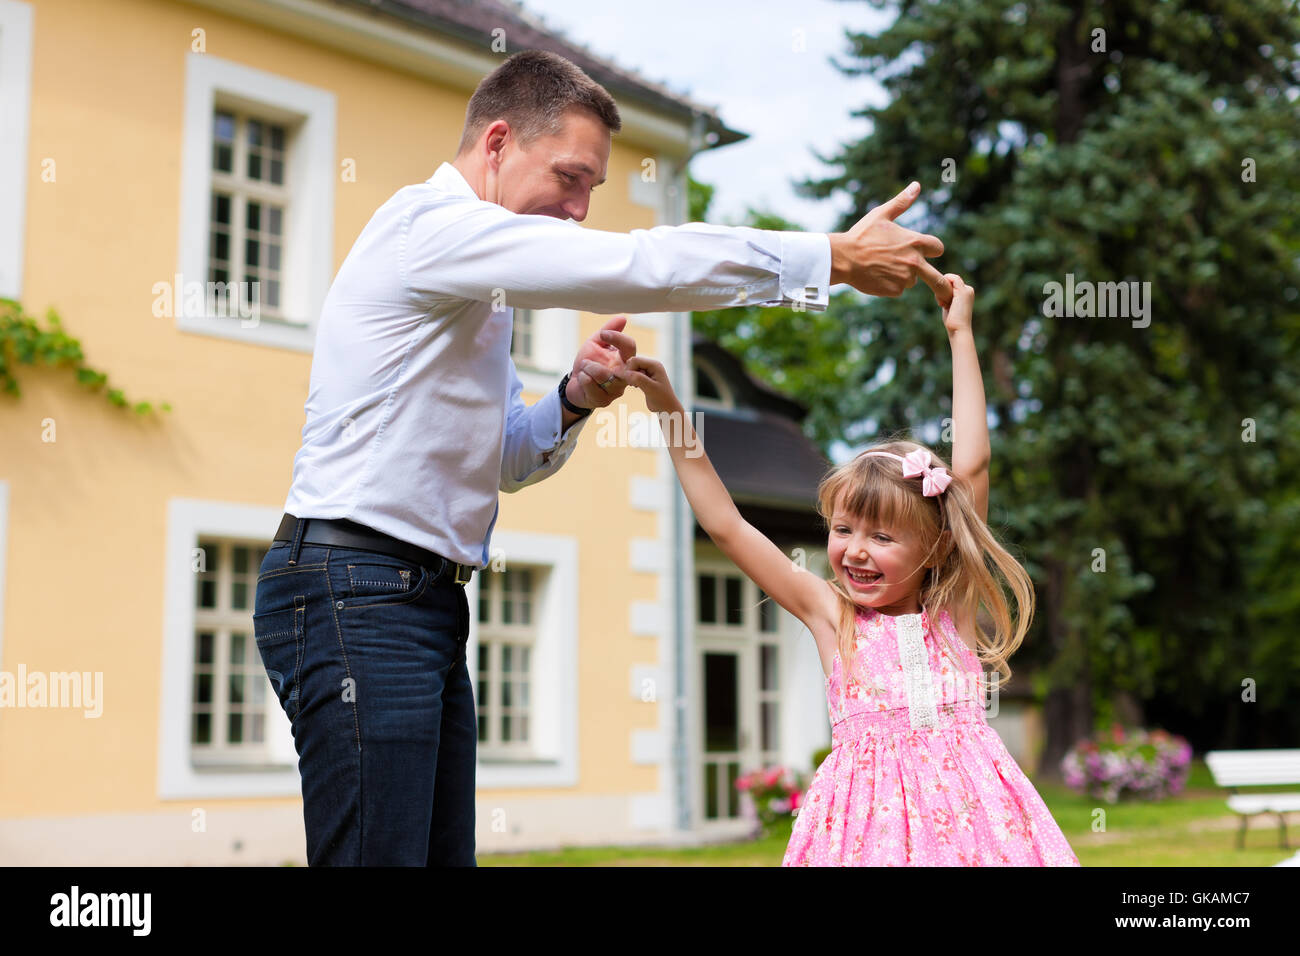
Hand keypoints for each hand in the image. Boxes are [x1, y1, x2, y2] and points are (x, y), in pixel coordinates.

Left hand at [566, 316, 636, 409]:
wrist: (576, 384)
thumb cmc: (589, 363)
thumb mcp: (596, 343)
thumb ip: (608, 330)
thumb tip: (623, 318)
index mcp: (624, 360)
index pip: (630, 347)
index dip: (617, 338)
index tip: (603, 334)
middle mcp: (624, 376)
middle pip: (621, 364)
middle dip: (599, 360)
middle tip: (586, 359)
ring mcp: (615, 390)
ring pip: (603, 375)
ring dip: (588, 368)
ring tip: (584, 368)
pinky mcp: (603, 400)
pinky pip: (592, 385)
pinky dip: (583, 378)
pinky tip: (582, 378)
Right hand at [615, 355, 676, 413]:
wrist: (667, 408)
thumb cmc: (661, 399)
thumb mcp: (649, 388)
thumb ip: (637, 378)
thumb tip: (620, 371)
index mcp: (655, 365)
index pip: (635, 360)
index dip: (629, 370)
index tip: (631, 383)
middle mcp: (652, 365)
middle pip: (632, 362)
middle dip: (629, 373)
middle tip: (633, 385)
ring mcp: (649, 370)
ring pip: (632, 368)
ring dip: (630, 376)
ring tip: (636, 386)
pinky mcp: (645, 376)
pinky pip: (633, 372)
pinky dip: (632, 379)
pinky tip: (636, 386)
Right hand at [830, 182, 951, 307]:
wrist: (844, 258)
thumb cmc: (861, 235)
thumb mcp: (881, 214)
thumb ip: (902, 202)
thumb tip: (916, 185)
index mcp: (915, 242)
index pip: (938, 248)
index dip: (932, 249)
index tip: (926, 250)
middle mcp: (915, 262)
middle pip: (936, 277)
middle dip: (936, 279)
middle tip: (930, 280)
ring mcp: (905, 278)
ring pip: (912, 280)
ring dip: (904, 275)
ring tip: (884, 266)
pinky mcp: (895, 291)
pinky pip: (898, 289)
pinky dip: (891, 284)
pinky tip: (877, 275)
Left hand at [941, 273, 973, 333]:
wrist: (958, 330)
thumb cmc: (953, 322)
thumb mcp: (950, 307)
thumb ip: (947, 298)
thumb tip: (940, 293)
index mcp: (967, 294)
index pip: (952, 283)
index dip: (943, 290)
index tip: (941, 304)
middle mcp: (969, 290)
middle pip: (950, 281)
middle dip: (941, 290)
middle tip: (941, 304)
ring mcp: (967, 290)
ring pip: (949, 279)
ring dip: (941, 290)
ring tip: (942, 304)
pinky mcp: (962, 291)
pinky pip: (951, 278)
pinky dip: (943, 286)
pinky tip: (942, 301)